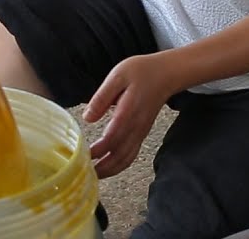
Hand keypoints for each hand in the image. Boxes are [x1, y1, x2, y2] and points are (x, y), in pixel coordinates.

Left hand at [84, 53, 179, 178]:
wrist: (167, 74)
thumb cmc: (142, 71)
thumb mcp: (118, 76)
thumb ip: (102, 97)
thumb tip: (87, 118)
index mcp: (128, 112)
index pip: (111, 138)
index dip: (97, 151)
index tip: (81, 156)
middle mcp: (136, 126)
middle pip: (119, 155)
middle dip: (102, 168)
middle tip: (84, 173)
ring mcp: (141, 131)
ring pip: (127, 158)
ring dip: (111, 170)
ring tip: (93, 175)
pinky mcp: (142, 132)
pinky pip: (131, 154)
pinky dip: (119, 164)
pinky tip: (108, 166)